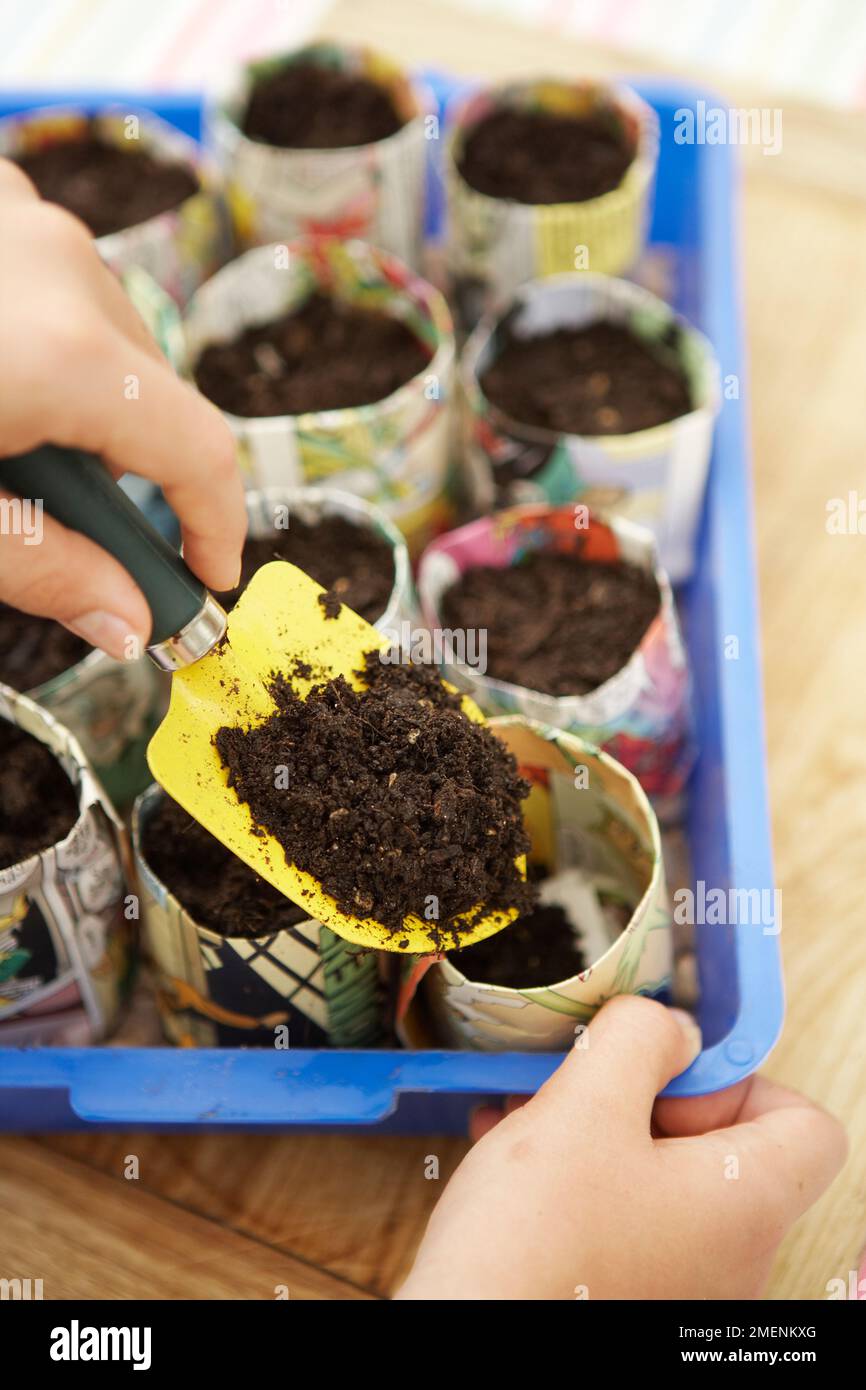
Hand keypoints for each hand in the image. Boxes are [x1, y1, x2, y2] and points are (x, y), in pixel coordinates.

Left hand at [0, 159, 244, 658]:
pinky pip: (60, 287)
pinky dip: (48, 344)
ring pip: (108, 338)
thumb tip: (133, 627)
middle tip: (75, 530)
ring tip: (12, 441)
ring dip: (84, 404)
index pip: (200, 452)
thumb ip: (46, 570)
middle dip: (129, 473)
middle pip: (155, 397)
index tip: (206, 577)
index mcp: (63, 355)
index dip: (217, 527)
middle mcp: (64, 266)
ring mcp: (25, 218)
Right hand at [396, 996, 846, 1299]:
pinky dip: (576, 1177)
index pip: (808, 1127)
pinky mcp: (624, 1298)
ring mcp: (679, 1287)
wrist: (462, 1343)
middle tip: (583, 1085)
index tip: (665, 1071)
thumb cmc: (533, 1240)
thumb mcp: (586, 1103)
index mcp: (746, 1205)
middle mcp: (730, 1256)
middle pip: (724, 1146)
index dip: (741, 1080)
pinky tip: (508, 1151)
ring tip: (527, 1112)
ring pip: (658, 1179)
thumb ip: (640, 1040)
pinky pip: (621, 1220)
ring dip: (597, 1129)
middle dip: (645, 1095)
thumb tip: (674, 1028)